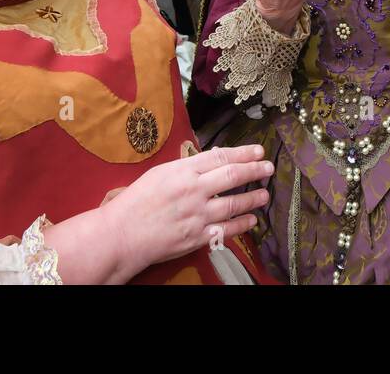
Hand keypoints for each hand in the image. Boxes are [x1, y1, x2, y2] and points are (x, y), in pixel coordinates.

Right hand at [100, 144, 272, 283]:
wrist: (121, 235)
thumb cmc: (135, 202)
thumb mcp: (159, 174)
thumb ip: (186, 168)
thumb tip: (211, 162)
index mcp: (182, 171)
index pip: (220, 157)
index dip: (243, 153)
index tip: (258, 151)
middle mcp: (193, 190)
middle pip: (232, 176)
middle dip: (254, 170)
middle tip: (268, 167)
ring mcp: (197, 215)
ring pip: (234, 203)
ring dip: (253, 198)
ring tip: (264, 194)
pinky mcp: (197, 237)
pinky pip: (226, 229)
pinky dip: (242, 224)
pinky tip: (251, 220)